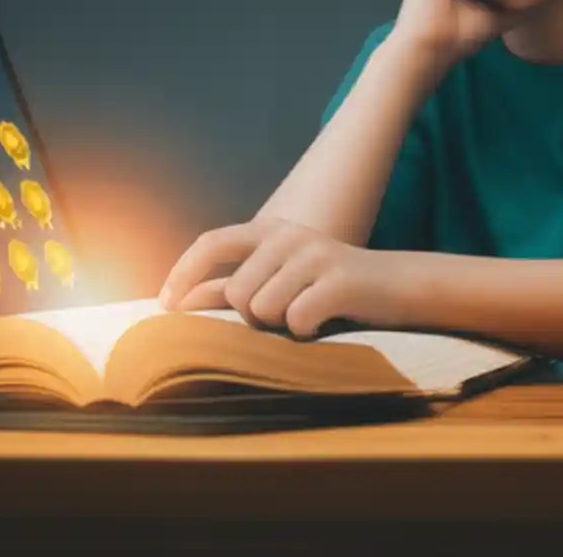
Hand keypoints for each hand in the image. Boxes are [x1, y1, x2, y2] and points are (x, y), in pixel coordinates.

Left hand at [158, 217, 397, 338]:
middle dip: (253, 318)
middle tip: (284, 316)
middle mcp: (287, 234)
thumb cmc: (328, 290)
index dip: (183, 274)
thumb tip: (178, 303)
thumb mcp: (279, 280)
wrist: (397, 286)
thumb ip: (234, 285)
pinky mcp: (336, 279)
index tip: (165, 306)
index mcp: (269, 230)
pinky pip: (295, 321)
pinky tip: (326, 322)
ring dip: (281, 326)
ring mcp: (313, 254)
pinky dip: (307, 333)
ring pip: (263, 311)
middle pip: (236, 293)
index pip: (211, 244)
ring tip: (308, 315)